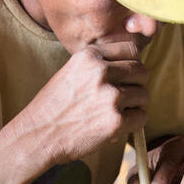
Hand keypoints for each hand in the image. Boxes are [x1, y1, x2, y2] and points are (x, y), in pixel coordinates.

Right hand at [24, 41, 148, 164]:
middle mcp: (101, 72)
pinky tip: (116, 126)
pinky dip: (133, 123)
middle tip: (124, 98)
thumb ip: (98, 65)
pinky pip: (141, 117)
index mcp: (90, 56)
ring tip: (115, 113)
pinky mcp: (116, 120)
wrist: (39, 134)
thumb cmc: (54, 106)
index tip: (126, 76)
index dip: (132, 63)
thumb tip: (131, 66)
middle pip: (141, 71)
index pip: (131, 49)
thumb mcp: (72, 71)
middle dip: (136, 85)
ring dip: (135, 106)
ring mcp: (111, 96)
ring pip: (144, 95)